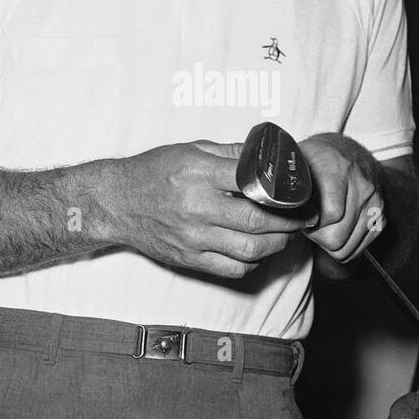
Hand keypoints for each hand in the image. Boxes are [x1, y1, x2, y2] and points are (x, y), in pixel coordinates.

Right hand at [105, 140, 315, 279]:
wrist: (116, 202)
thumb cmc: (154, 171)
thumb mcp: (191, 149)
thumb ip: (230, 153)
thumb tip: (267, 156)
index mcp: (199, 173)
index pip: (253, 183)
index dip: (283, 191)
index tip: (299, 193)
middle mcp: (197, 206)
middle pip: (257, 221)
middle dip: (288, 222)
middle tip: (302, 218)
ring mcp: (192, 237)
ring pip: (249, 250)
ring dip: (276, 245)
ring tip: (285, 235)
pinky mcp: (188, 258)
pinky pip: (231, 269)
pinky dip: (253, 263)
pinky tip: (258, 252)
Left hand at [299, 133, 385, 275]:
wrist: (349, 152)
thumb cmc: (318, 159)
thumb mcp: (298, 161)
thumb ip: (287, 182)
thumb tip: (271, 206)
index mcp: (338, 169)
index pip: (330, 214)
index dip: (310, 223)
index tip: (300, 217)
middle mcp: (362, 185)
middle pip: (337, 237)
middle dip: (318, 237)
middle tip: (310, 223)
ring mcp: (375, 202)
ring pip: (347, 248)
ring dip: (330, 242)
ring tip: (322, 223)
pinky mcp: (381, 217)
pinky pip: (359, 249)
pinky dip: (344, 245)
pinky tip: (335, 227)